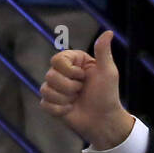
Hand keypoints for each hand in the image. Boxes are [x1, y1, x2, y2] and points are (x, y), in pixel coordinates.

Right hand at [39, 30, 132, 150]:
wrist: (104, 120)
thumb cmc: (108, 95)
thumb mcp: (108, 72)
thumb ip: (103, 51)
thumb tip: (109, 32)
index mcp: (73, 62)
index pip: (56, 60)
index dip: (69, 71)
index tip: (83, 77)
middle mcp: (62, 73)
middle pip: (49, 75)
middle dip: (69, 87)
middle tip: (81, 91)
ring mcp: (55, 88)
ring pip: (45, 90)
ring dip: (64, 99)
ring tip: (76, 101)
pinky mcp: (51, 103)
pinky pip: (44, 104)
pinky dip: (59, 110)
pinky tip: (70, 110)